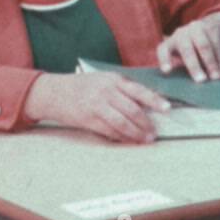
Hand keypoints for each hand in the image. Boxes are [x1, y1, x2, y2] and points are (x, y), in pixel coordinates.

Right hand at [24, 72, 170, 143]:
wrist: (53, 92)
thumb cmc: (80, 86)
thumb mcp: (102, 79)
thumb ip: (121, 89)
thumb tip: (145, 104)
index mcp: (112, 79)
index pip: (138, 90)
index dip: (154, 100)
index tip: (167, 108)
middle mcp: (106, 92)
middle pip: (133, 110)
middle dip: (146, 124)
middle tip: (154, 133)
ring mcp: (97, 106)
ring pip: (123, 124)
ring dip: (136, 134)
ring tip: (145, 139)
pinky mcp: (89, 120)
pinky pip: (110, 131)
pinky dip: (121, 138)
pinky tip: (128, 140)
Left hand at [156, 11, 219, 81]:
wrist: (214, 25)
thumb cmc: (195, 49)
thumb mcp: (187, 56)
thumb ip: (186, 68)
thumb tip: (190, 90)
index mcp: (171, 43)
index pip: (163, 49)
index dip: (164, 59)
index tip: (167, 71)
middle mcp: (181, 33)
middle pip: (186, 49)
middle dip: (194, 65)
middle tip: (201, 80)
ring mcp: (196, 28)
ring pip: (203, 46)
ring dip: (210, 63)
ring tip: (216, 77)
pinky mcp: (211, 27)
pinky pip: (216, 44)